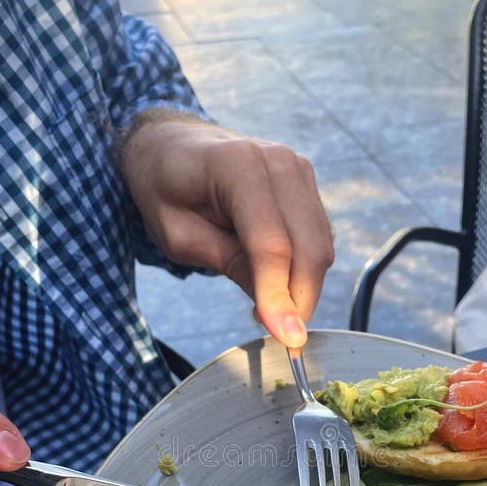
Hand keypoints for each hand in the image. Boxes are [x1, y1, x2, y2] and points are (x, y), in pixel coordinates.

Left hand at [120, 111, 333, 347]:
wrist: (172, 145)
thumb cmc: (165, 190)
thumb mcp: (179, 236)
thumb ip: (229, 264)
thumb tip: (277, 310)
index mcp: (238, 165)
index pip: (272, 245)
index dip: (280, 297)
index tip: (286, 340)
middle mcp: (279, 162)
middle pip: (309, 248)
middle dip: (300, 299)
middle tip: (276, 334)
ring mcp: (299, 169)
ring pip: (321, 246)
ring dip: (304, 287)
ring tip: (266, 305)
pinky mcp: (307, 184)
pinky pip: (319, 238)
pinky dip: (304, 269)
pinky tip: (274, 282)